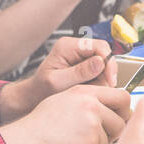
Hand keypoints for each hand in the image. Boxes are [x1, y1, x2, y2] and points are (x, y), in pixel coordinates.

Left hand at [0, 36, 116, 119]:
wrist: (34, 97)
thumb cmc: (41, 89)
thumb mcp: (58, 82)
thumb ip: (79, 72)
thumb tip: (100, 62)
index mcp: (67, 46)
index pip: (99, 46)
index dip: (108, 62)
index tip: (110, 79)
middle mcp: (76, 48)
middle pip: (104, 55)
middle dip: (106, 73)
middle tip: (101, 88)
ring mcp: (82, 57)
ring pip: (105, 65)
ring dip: (102, 80)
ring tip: (89, 91)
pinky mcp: (85, 67)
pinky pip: (101, 73)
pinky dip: (99, 83)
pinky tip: (89, 90)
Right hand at [0, 85, 131, 143]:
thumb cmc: (40, 125)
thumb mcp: (64, 101)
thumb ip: (91, 101)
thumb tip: (116, 109)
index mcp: (85, 93)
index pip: (122, 98)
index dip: (124, 111)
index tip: (120, 118)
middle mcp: (91, 107)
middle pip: (121, 122)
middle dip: (114, 132)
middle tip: (97, 137)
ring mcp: (92, 127)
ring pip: (111, 141)